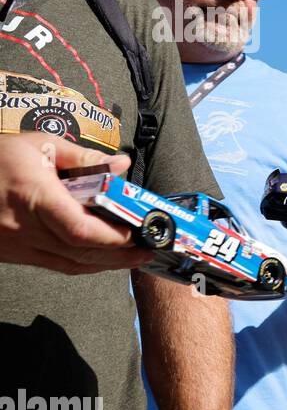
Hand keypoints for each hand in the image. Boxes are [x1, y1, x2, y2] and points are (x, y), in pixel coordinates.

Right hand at [0, 133, 152, 273]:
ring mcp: (16, 244)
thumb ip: (83, 157)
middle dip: (121, 254)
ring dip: (107, 263)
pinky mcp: (13, 254)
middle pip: (81, 251)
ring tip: (135, 258)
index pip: (80, 229)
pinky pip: (55, 264)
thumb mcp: (38, 145)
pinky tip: (104, 259)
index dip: (113, 237)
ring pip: (70, 263)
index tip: (139, 233)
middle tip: (149, 250)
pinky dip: (84, 264)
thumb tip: (121, 165)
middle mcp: (24, 225)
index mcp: (32, 195)